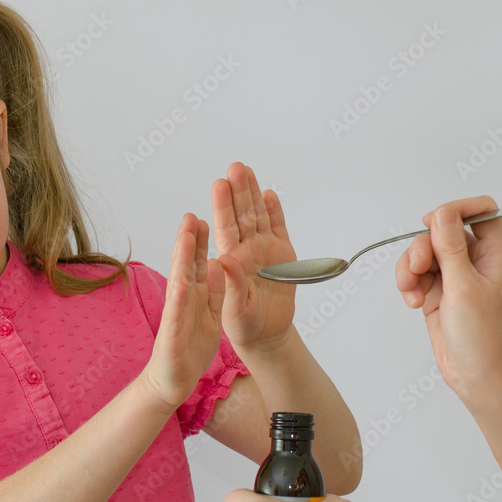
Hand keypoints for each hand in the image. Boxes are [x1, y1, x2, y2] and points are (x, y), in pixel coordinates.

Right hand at [142, 214, 224, 409]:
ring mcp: (176, 313)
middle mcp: (183, 299)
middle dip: (189, 239)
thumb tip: (219, 264)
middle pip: (186, 264)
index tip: (203, 218)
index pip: (197, 262)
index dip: (200, 241)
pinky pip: (177, 312)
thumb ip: (214, 290)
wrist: (175, 378)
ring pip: (180, 279)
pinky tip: (182, 279)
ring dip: (182, 257)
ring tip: (186, 235)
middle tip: (191, 215)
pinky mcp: (172, 332)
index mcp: (195, 294)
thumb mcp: (210, 313)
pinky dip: (179, 295)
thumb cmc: (190, 347)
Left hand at [211, 162, 296, 352]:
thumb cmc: (243, 324)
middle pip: (241, 216)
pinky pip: (278, 228)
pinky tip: (268, 194)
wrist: (266, 334)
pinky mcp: (282, 254)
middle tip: (235, 167)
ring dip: (252, 194)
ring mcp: (264, 250)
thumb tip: (222, 259)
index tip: (219, 185)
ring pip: (257, 216)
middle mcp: (245, 251)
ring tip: (247, 171)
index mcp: (230, 261)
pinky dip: (275, 211)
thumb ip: (230, 284)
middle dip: (238, 191)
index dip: (222, 206)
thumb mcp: (233, 309)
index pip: (225, 228)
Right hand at [394, 196, 501, 401]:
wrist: (477, 375)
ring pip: (424, 253)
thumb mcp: (464, 287)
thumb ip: (451, 247)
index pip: (482, 212)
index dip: (458, 209)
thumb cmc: (484, 336)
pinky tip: (414, 302)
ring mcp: (455, 277)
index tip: (433, 221)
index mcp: (494, 254)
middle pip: (442, 231)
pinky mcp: (437, 292)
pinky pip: (415, 274)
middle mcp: (475, 261)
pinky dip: (408, 284)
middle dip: (422, 248)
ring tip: (411, 291)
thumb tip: (443, 213)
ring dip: (410, 268)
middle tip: (417, 269)